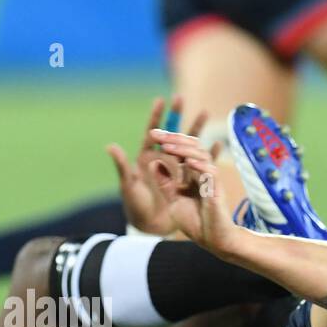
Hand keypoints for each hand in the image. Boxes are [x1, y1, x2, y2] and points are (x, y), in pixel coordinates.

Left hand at [107, 96, 217, 235]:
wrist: (151, 229)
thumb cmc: (138, 209)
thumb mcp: (129, 187)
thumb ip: (122, 166)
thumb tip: (110, 146)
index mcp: (150, 160)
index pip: (154, 135)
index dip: (156, 118)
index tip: (159, 100)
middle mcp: (165, 162)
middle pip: (173, 134)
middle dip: (177, 116)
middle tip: (180, 98)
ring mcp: (178, 170)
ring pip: (191, 145)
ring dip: (196, 129)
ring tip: (203, 113)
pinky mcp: (191, 182)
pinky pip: (204, 166)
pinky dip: (210, 154)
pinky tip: (216, 143)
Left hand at [148, 130, 241, 257]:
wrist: (211, 241)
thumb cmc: (196, 222)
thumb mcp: (173, 200)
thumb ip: (165, 182)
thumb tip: (153, 163)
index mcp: (191, 174)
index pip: (181, 151)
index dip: (169, 140)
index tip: (153, 134)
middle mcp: (202, 173)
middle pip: (192, 147)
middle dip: (175, 138)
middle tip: (158, 134)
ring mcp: (211, 180)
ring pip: (201, 156)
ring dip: (184, 150)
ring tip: (168, 146)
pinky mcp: (217, 190)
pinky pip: (210, 173)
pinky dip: (200, 166)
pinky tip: (187, 162)